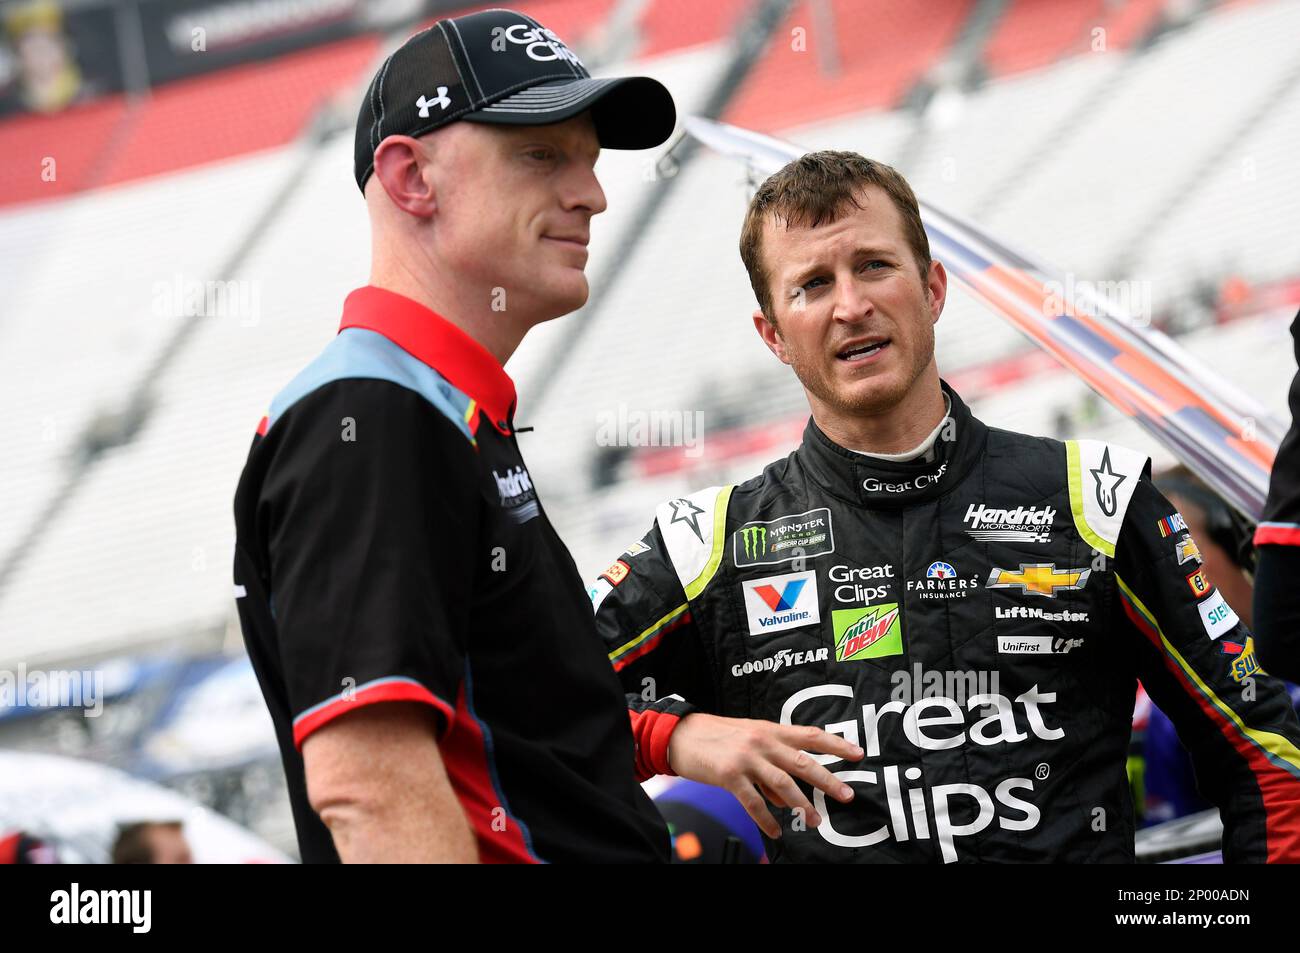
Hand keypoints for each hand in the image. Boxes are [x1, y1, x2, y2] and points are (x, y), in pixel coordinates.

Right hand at [666, 712, 862, 837]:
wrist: (680, 735)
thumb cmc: (717, 736)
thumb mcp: (749, 739)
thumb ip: (772, 763)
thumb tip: (788, 797)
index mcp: (770, 729)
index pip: (810, 735)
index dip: (836, 744)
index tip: (858, 754)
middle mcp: (762, 742)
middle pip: (803, 762)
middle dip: (828, 781)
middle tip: (846, 796)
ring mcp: (746, 758)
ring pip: (782, 785)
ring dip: (801, 805)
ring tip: (815, 821)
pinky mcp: (729, 776)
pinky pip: (754, 802)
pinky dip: (767, 819)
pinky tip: (776, 831)